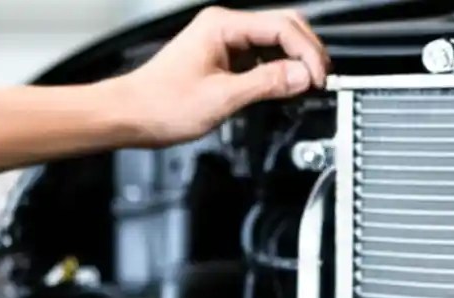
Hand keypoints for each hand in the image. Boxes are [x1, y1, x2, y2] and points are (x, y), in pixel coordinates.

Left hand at [107, 6, 329, 146]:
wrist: (131, 115)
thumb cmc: (161, 104)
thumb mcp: (222, 98)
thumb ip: (266, 84)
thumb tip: (301, 76)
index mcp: (222, 26)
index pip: (282, 28)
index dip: (307, 53)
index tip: (318, 78)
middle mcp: (223, 27)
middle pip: (283, 27)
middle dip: (307, 52)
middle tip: (322, 79)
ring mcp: (224, 42)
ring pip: (274, 42)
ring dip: (294, 61)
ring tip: (307, 85)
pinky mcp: (223, 58)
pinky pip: (261, 57)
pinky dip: (278, 70)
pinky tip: (285, 87)